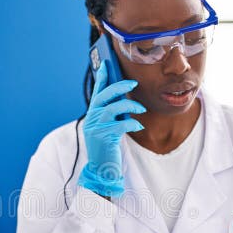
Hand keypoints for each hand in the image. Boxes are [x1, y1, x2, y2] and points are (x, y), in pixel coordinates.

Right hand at [78, 63, 145, 196]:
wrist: (101, 168)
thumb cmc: (106, 147)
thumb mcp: (106, 127)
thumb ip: (111, 114)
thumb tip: (123, 99)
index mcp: (92, 113)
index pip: (97, 91)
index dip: (101, 77)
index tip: (107, 64)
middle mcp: (92, 118)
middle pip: (104, 95)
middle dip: (119, 87)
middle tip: (133, 84)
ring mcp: (96, 127)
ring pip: (113, 108)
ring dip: (129, 106)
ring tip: (141, 110)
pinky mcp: (104, 137)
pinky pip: (121, 125)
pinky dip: (132, 123)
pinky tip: (138, 126)